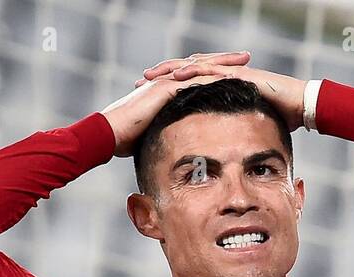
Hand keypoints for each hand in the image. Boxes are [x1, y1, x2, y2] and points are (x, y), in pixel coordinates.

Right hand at [100, 51, 250, 157]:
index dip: (213, 71)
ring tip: (243, 60)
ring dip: (222, 63)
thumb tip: (174, 144)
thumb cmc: (124, 139)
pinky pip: (192, 80)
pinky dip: (211, 78)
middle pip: (200, 64)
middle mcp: (165, 81)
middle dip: (223, 60)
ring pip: (199, 67)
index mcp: (164, 89)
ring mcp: (164, 83)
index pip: (193, 75)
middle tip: (245, 56)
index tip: (233, 71)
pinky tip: (228, 77)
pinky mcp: (162, 89)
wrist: (107, 134)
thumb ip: (164, 130)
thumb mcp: (151, 133)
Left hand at [136, 57, 307, 133]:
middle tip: (140, 81)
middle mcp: (224, 76)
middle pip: (186, 71)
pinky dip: (195, 71)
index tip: (146, 96)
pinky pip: (214, 70)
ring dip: (171, 70)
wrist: (302, 107)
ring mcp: (232, 72)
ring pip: (195, 66)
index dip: (167, 88)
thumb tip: (220, 158)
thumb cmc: (279, 119)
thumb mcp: (246, 129)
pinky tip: (178, 75)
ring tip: (151, 75)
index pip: (188, 84)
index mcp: (221, 87)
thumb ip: (231, 136)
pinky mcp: (241, 73)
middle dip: (162, 75)